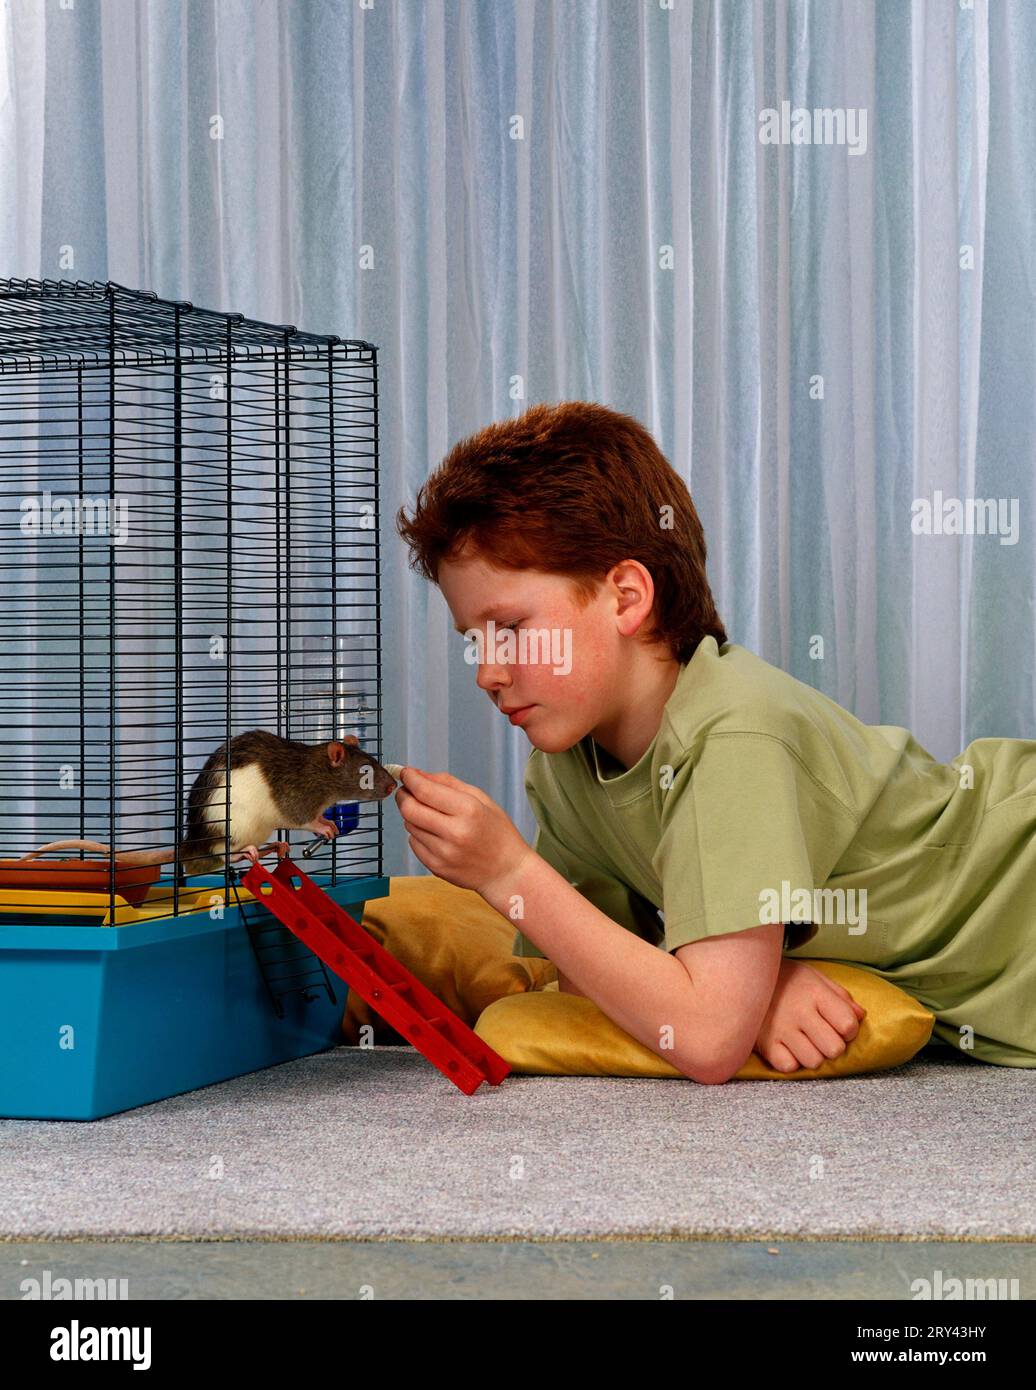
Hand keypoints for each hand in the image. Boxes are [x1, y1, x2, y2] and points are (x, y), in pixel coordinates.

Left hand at [393, 767, 532, 896]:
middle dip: (403, 796)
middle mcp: (455, 833)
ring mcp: (444, 853)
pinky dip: (418, 834)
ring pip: (409, 826)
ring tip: (431, 815)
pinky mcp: (437, 868)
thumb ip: (448, 783)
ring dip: (413, 816)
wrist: (507, 872)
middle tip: (406, 791)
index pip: (425, 790)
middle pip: (409, 809)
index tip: (405, 773)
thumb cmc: (498, 833)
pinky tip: (436, 835)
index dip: (409, 778)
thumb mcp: (482, 799)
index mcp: (469, 810)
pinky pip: (414, 844)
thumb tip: (417, 775)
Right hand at [754, 958, 865, 1071]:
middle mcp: (799, 1012)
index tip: (839, 1024)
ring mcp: (780, 1029)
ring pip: (813, 1061)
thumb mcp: (815, 977)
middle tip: (822, 1036)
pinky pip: (788, 1067)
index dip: (849, 1029)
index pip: (848, 1025)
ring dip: (813, 1055)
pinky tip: (788, 1048)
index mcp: (815, 993)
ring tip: (804, 1041)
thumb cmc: (786, 978)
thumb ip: (840, 996)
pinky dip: (791, 1061)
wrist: (744, 974)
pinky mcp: (764, 1042)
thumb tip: (861, 1016)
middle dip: (833, 1045)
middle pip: (834, 1049)